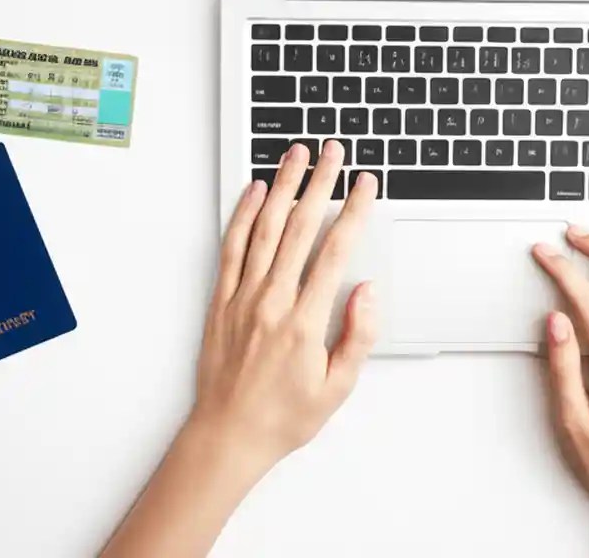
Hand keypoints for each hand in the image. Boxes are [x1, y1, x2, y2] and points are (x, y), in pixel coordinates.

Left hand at [192, 140, 378, 467]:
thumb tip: (368, 291)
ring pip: (265, 229)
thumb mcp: (337, 387)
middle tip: (334, 152)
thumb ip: (357, 335)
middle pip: (301, 228)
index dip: (353, 211)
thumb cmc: (283, 416)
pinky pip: (232, 248)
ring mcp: (243, 298)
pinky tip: (255, 192)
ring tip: (296, 155)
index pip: (335, 251)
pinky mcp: (221, 301)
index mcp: (305, 322)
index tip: (365, 185)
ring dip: (283, 187)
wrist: (227, 435)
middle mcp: (272, 302)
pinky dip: (243, 216)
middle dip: (321, 183)